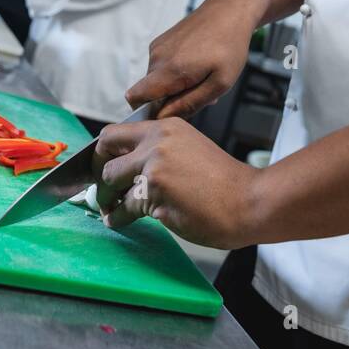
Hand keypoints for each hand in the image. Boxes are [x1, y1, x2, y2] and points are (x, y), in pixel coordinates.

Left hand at [93, 117, 260, 248]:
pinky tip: (117, 221)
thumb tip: (132, 164)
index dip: (105, 150)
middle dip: (99, 172)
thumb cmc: (224, 182)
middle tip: (102, 187)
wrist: (249, 201)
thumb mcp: (190, 148)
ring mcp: (154, 168)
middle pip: (105, 151)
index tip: (104, 164)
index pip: (118, 131)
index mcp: (166, 127)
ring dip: (107, 198)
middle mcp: (156, 143)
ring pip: (111, 182)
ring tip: (109, 208)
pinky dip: (118, 218)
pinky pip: (124, 208)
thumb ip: (161, 151)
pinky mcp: (155, 195)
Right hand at [126, 0, 257, 118]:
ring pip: (157, 80)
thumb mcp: (220, 83)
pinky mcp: (160, 41)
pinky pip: (161, 67)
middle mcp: (157, 58)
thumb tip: (163, 116)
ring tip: (203, 76)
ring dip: (176, 85)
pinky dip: (176, 71)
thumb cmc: (229, 46)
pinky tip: (197, 63)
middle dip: (171, 99)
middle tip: (201, 91)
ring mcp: (157, 47)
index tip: (170, 111)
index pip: (136, 98)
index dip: (146, 111)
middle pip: (150, 93)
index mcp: (170, 70)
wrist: (229, 10)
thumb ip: (189, 103)